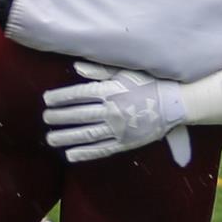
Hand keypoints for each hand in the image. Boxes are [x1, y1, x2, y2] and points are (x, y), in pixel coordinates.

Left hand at [42, 62, 190, 165]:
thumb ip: (100, 70)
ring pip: (87, 134)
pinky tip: (70, 154)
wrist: (175, 103)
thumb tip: (77, 66)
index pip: (79, 95)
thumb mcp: (126, 71)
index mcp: (111, 91)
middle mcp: (112, 111)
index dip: (61, 97)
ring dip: (67, 136)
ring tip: (51, 138)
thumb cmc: (151, 83)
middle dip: (59, 117)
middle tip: (45, 118)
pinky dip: (85, 153)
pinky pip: (102, 149)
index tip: (47, 100)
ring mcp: (118, 129)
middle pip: (79, 114)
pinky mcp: (125, 143)